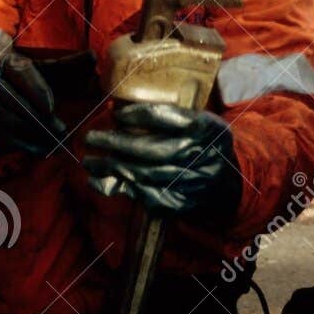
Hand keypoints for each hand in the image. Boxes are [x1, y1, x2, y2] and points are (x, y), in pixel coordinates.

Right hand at [0, 51, 68, 155]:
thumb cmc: (28, 82)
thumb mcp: (46, 71)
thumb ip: (68, 65)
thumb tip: (93, 57)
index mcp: (8, 64)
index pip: (21, 74)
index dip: (37, 91)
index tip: (51, 107)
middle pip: (14, 101)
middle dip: (38, 118)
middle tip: (61, 129)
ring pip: (10, 122)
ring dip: (36, 134)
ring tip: (58, 140)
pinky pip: (8, 139)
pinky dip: (29, 146)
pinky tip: (47, 148)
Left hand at [83, 102, 241, 220]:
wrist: (223, 185)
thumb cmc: (203, 145)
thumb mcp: (200, 122)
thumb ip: (169, 115)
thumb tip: (119, 111)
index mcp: (204, 128)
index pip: (163, 117)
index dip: (135, 115)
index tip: (117, 115)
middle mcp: (197, 155)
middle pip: (148, 148)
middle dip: (115, 142)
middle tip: (91, 138)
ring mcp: (187, 182)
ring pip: (140, 173)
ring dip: (109, 166)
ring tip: (89, 160)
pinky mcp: (176, 202)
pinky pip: (139, 194)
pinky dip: (116, 186)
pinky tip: (98, 180)